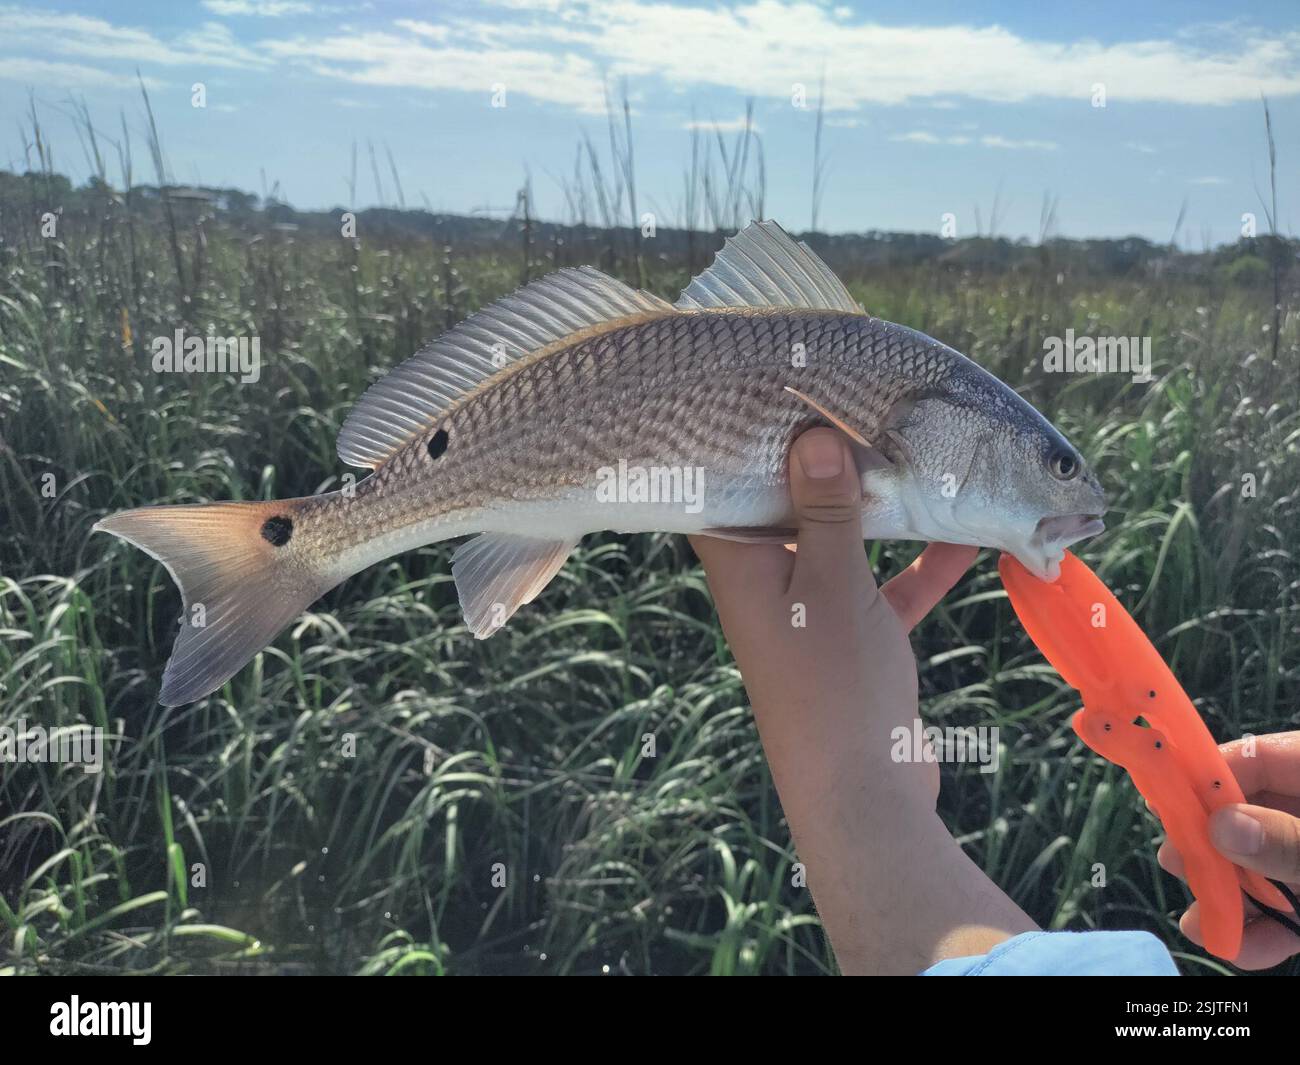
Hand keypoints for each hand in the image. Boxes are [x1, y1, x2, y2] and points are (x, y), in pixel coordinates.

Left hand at [690, 428, 977, 808]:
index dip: (735, 444)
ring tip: (913, 453)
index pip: (720, 490)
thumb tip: (811, 439)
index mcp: (740, 568)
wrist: (864, 799)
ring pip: (843, 543)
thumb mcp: (830, 587)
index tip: (759, 393)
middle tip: (851, 403)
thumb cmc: (832, 689)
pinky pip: (886, 587)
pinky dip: (919, 564)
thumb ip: (824, 514)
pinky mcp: (854, 640)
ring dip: (880, 511)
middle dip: (822, 465)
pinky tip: (966, 531)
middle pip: (788, 508)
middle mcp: (767, 585)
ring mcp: (811, 613)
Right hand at [1157, 731, 1299, 968]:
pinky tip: (1246, 949)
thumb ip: (1292, 843)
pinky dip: (1265, 928)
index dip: (1208, 777)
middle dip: (1211, 848)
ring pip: (1260, 865)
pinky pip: (1286, 904)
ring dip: (1230, 898)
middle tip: (1177, 865)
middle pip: (1248, 814)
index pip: (1256, 756)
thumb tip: (1220, 827)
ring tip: (1203, 924)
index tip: (1169, 805)